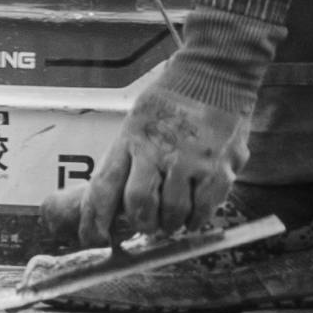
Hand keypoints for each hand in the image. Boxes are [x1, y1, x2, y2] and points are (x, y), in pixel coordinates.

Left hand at [66, 72, 248, 245]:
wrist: (215, 72)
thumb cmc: (172, 98)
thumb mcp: (137, 120)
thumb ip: (127, 157)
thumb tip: (111, 198)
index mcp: (130, 139)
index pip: (103, 189)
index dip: (95, 221)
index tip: (95, 240)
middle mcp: (157, 152)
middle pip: (138, 207)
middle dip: (141, 224)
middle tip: (146, 225)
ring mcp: (189, 162)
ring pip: (172, 214)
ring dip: (170, 224)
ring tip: (172, 218)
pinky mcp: (218, 168)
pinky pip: (204, 210)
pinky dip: (196, 220)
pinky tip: (194, 215)